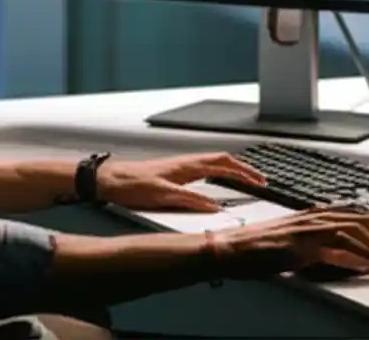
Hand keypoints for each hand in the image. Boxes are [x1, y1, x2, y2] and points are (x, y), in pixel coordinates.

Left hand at [96, 153, 267, 211]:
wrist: (108, 179)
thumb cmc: (131, 184)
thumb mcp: (163, 195)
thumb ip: (191, 200)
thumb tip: (215, 206)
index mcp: (187, 165)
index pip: (224, 165)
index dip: (244, 172)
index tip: (259, 181)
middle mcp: (186, 163)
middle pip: (223, 161)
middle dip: (244, 169)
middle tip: (259, 180)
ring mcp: (181, 166)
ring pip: (214, 163)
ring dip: (232, 170)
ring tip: (245, 179)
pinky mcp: (174, 173)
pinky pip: (204, 169)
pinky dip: (219, 173)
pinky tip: (217, 182)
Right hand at [204, 207, 368, 278]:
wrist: (230, 248)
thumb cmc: (261, 246)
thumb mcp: (299, 239)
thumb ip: (323, 241)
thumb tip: (351, 252)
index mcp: (317, 214)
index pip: (359, 215)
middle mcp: (316, 217)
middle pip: (362, 220)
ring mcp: (308, 231)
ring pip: (353, 234)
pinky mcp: (299, 247)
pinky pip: (332, 252)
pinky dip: (352, 259)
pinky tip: (366, 267)